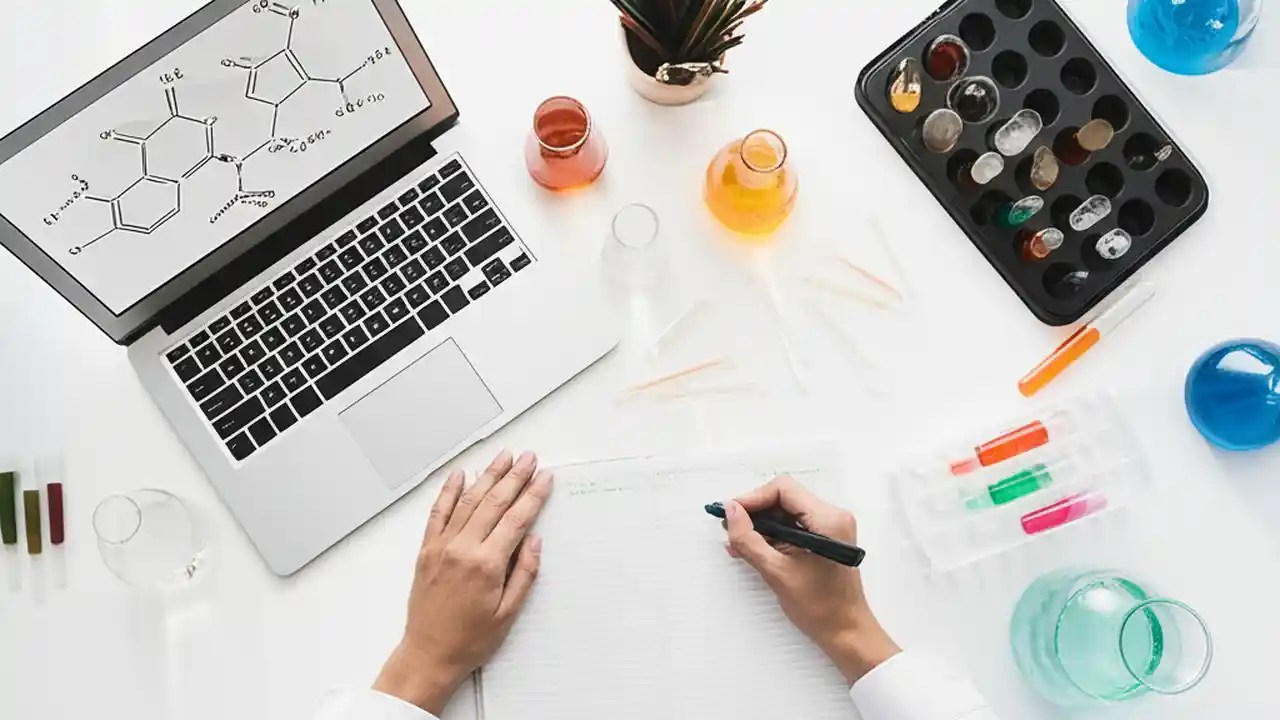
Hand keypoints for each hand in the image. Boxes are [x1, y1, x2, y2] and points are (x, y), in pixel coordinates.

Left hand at [373, 450, 552, 713]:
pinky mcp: (427, 550)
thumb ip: (524, 573)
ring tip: (503, 457)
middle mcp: (463, 549)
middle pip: (494, 503)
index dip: (533, 496)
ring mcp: (442, 546)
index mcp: (487, 565)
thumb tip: (533, 540)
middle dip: (514, 477)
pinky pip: (438, 513)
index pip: (516, 519)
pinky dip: (449, 491)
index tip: (545, 478)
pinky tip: (459, 475)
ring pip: (468, 501)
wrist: (428, 654)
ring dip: (488, 476)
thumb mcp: (508, 613)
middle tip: (529, 459)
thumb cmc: (470, 639)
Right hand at [723, 476, 899, 684]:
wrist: (846, 632)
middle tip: (730, 528)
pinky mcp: (825, 539)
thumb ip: (748, 539)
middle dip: (755, 512)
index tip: (730, 513)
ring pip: (786, 512)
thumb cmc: (819, 607)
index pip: (783, 489)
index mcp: (828, 520)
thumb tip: (730, 511)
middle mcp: (833, 517)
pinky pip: (793, 527)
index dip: (752, 498)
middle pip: (784, 498)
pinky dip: (773, 535)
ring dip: (761, 525)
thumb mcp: (776, 572)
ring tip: (738, 542)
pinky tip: (753, 549)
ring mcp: (830, 528)